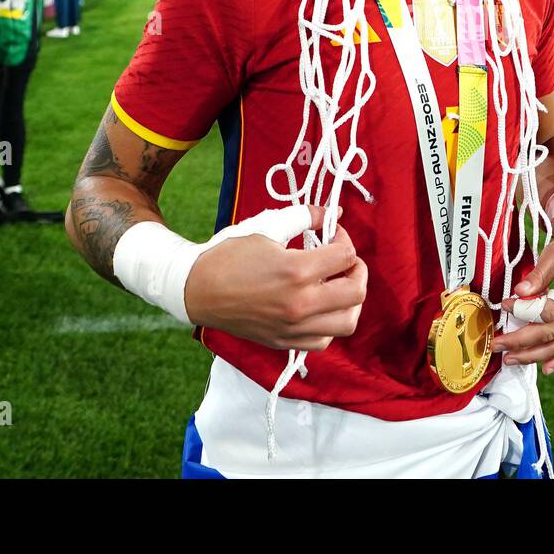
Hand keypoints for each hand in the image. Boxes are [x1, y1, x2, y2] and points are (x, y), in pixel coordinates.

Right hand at [183, 205, 367, 351]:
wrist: (196, 289)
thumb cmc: (229, 255)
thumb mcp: (266, 226)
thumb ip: (303, 216)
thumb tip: (332, 212)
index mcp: (297, 271)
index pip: (345, 256)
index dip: (344, 238)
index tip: (332, 233)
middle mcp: (300, 303)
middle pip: (356, 291)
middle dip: (357, 270)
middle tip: (345, 260)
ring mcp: (293, 327)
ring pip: (347, 321)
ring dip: (351, 301)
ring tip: (340, 286)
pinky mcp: (284, 341)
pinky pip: (324, 340)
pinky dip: (330, 323)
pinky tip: (321, 306)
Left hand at [493, 222, 553, 374]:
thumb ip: (538, 275)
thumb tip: (518, 293)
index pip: (550, 310)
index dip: (524, 313)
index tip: (506, 306)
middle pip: (553, 333)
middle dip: (522, 342)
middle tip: (498, 345)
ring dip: (535, 355)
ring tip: (511, 358)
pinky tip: (545, 368)